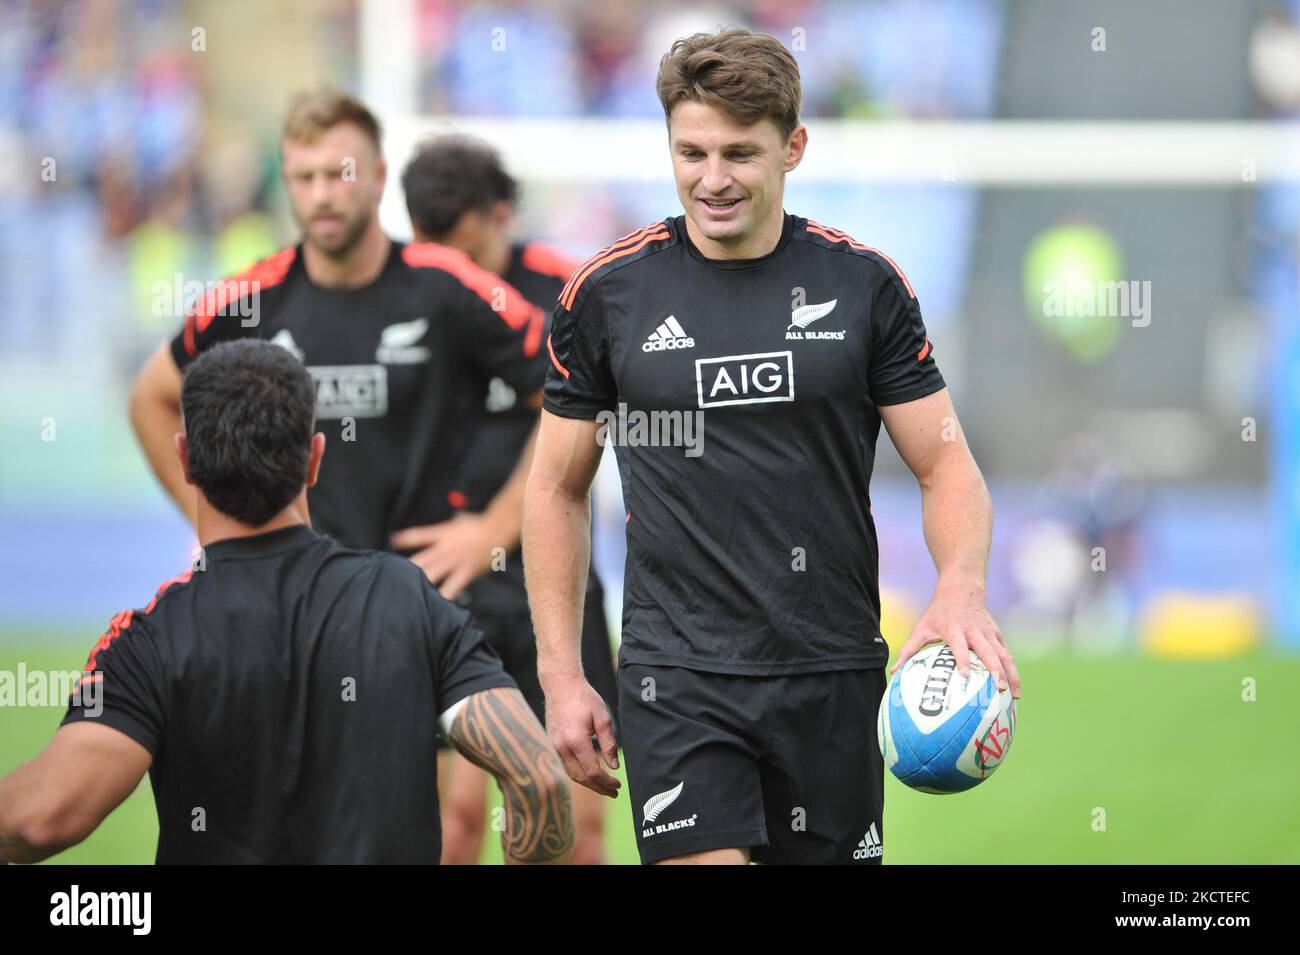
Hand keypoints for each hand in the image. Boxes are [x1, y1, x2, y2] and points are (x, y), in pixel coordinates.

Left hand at [391, 512, 506, 598]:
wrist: (498, 529)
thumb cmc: (484, 525)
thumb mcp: (466, 519)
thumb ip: (458, 521)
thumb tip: (458, 517)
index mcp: (443, 533)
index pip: (420, 535)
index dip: (405, 539)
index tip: (394, 542)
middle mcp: (445, 547)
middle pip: (421, 560)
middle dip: (406, 570)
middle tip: (393, 580)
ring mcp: (454, 560)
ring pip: (432, 574)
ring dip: (420, 584)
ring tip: (408, 594)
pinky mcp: (466, 571)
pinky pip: (453, 586)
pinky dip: (445, 595)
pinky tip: (439, 604)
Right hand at [541, 674, 619, 797]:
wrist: (560, 685)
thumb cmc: (584, 698)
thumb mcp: (602, 717)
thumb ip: (609, 743)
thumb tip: (614, 766)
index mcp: (576, 740)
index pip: (592, 771)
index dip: (606, 782)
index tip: (618, 784)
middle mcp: (563, 747)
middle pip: (581, 778)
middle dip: (598, 788)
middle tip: (614, 791)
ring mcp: (556, 746)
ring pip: (572, 774)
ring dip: (589, 784)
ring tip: (604, 787)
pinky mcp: (554, 744)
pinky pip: (567, 765)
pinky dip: (580, 774)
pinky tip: (591, 774)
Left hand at [889, 586, 1020, 698]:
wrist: (961, 591)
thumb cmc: (937, 614)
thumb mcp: (920, 629)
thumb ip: (908, 651)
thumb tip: (894, 672)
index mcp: (955, 630)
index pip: (959, 646)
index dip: (963, 660)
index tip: (965, 676)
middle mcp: (974, 632)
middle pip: (988, 652)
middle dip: (995, 670)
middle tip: (999, 689)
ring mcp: (989, 633)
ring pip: (1004, 654)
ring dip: (1011, 674)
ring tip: (1014, 695)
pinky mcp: (998, 635)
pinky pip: (1007, 654)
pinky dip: (1013, 671)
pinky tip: (1015, 689)